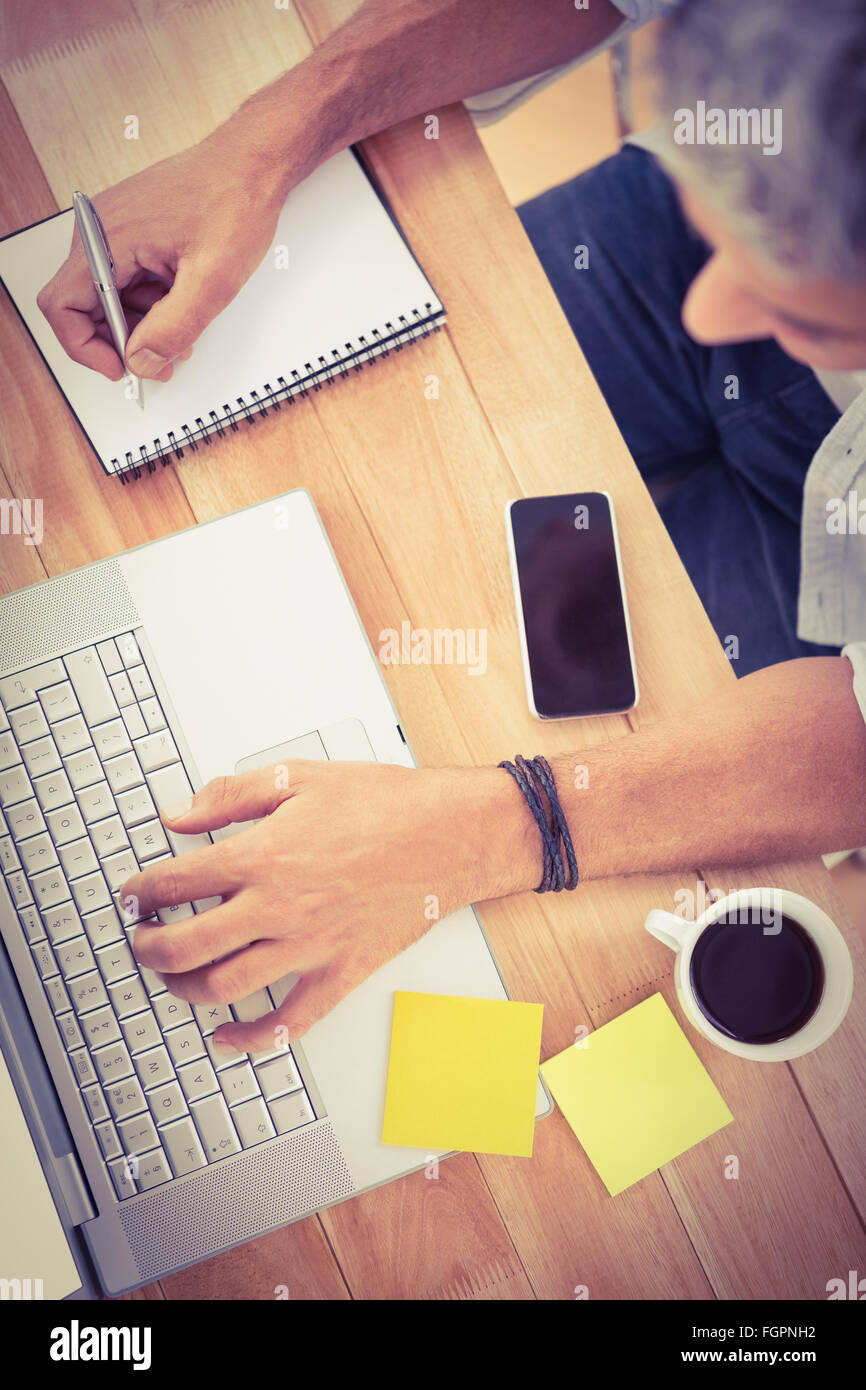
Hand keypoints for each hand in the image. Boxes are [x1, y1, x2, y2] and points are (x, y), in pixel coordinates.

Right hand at [36, 126, 289, 382]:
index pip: (62, 306)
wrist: (252, 164)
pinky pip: (125, 278)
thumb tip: (143, 360)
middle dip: (122, 341)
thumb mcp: (211, 281)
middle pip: (84, 306)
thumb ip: (172, 328)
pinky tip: (180, 304)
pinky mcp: (130, 230)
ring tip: (180, 331)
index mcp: (106, 238)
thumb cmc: (233, 201)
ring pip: (108, 296)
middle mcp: (99, 229)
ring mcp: (113, 228)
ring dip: (140, 324)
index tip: (120, 367)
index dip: (86, 348)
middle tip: (159, 360)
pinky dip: (149, 302)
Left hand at [122, 760, 537, 1055]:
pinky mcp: (341, 973)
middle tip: (139, 941)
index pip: (176, 884)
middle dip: (147, 949)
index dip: (140, 893)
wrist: (453, 835)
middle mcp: (279, 909)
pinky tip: (228, 1037)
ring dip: (183, 989)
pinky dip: (251, 1040)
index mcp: (264, 857)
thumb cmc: (387, 804)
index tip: (133, 895)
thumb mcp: (301, 777)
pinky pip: (289, 1023)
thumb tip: (178, 814)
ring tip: (172, 977)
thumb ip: (231, 795)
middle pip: (186, 947)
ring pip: (225, 988)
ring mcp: (309, 947)